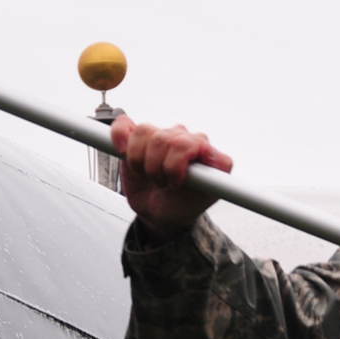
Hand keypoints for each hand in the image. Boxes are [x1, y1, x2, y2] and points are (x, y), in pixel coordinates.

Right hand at [109, 116, 232, 237]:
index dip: (174, 165)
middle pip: (161, 139)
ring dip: (139, 162)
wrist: (160, 212)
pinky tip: (122, 151)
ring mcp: (158, 137)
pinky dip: (119, 137)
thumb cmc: (185, 203)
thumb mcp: (208, 194)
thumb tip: (208, 148)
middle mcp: (180, 137)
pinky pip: (124, 125)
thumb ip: (219, 167)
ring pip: (142, 133)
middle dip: (157, 169)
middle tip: (162, 184)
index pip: (186, 143)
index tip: (175, 183)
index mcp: (200, 147)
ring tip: (148, 177)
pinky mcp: (134, 139)